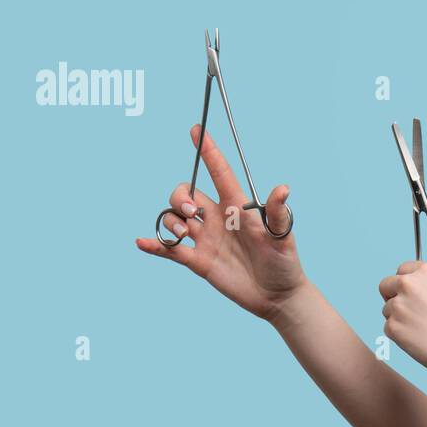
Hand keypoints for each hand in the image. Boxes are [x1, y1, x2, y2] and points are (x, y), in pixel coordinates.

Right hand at [135, 123, 306, 322]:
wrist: (277, 297)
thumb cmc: (285, 263)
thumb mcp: (283, 237)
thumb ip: (278, 214)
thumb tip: (282, 188)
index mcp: (238, 206)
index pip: (219, 172)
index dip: (208, 151)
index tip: (197, 129)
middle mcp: (218, 219)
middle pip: (186, 193)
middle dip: (179, 196)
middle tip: (191, 212)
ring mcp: (206, 239)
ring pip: (175, 219)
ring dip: (170, 221)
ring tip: (182, 236)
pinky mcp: (199, 262)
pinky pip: (170, 250)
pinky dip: (155, 244)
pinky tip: (141, 242)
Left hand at [378, 251, 426, 381]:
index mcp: (426, 271)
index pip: (402, 270)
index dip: (409, 283)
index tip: (418, 295)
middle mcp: (409, 284)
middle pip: (386, 285)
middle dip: (395, 297)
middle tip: (415, 312)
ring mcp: (398, 306)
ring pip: (387, 308)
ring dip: (399, 317)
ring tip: (424, 328)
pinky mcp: (393, 327)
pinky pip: (388, 327)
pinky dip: (400, 334)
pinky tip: (420, 339)